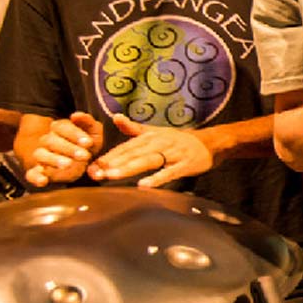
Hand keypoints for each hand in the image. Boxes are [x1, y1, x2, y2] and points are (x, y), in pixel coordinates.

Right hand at [23, 112, 101, 186]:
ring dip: (53, 160)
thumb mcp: (93, 133)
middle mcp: (47, 140)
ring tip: (68, 164)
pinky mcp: (38, 172)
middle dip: (68, 148)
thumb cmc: (87, 145)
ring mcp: (41, 156)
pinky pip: (31, 174)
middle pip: (51, 140)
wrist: (81, 162)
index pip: (62, 127)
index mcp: (59, 128)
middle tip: (84, 155)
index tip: (88, 142)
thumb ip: (87, 122)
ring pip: (40, 154)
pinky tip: (43, 181)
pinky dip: (35, 177)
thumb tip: (75, 115)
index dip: (75, 134)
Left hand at [88, 114, 215, 186]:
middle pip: (133, 153)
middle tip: (96, 173)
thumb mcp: (156, 132)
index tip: (93, 166)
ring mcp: (173, 153)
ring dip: (130, 168)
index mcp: (150, 136)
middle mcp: (160, 142)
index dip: (109, 156)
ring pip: (148, 160)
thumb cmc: (178, 140)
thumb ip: (134, 128)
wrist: (209, 143)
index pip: (126, 147)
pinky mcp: (185, 165)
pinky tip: (143, 185)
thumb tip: (115, 117)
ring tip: (112, 175)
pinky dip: (157, 178)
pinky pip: (169, 172)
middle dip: (114, 163)